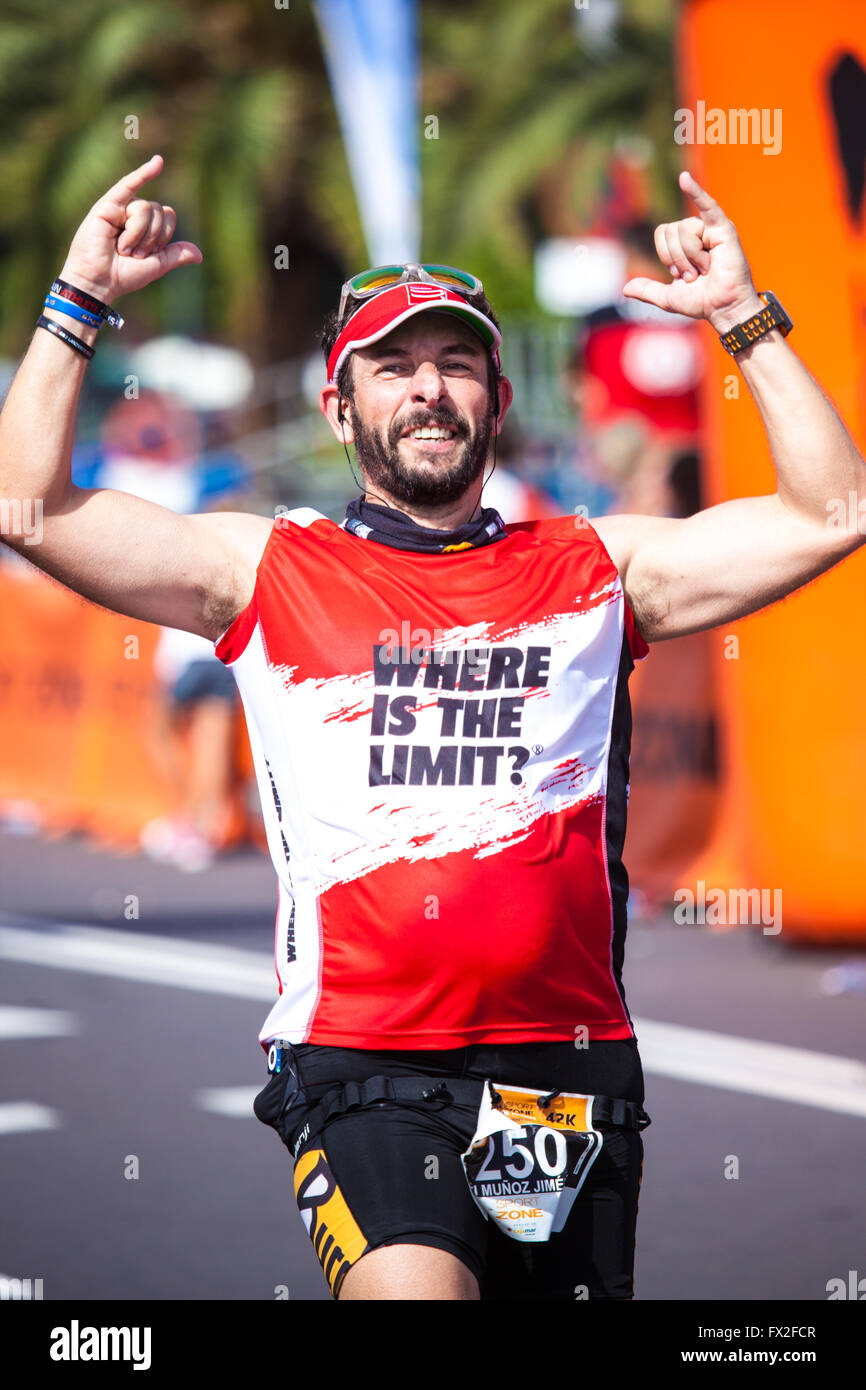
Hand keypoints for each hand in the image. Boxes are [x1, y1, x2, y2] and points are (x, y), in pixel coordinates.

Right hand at [57, 154, 201, 304]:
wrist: (98, 282)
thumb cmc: (122, 275)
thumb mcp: (156, 266)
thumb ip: (176, 255)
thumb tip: (200, 255)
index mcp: (147, 224)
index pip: (169, 216)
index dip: (164, 236)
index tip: (148, 254)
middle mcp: (134, 212)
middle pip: (159, 211)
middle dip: (151, 237)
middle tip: (132, 254)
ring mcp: (120, 207)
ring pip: (146, 208)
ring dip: (137, 234)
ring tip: (122, 248)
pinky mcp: (106, 205)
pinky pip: (128, 184)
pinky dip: (143, 173)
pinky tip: (158, 162)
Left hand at [622, 171, 763, 333]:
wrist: (723, 309)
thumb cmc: (701, 301)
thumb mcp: (668, 297)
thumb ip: (648, 290)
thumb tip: (625, 289)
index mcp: (684, 243)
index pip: (662, 233)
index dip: (665, 255)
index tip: (680, 274)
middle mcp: (697, 232)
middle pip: (671, 231)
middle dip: (678, 258)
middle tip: (696, 274)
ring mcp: (711, 228)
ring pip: (684, 231)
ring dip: (692, 257)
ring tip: (707, 269)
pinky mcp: (724, 229)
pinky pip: (707, 206)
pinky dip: (696, 191)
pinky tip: (684, 178)